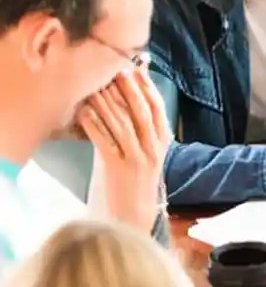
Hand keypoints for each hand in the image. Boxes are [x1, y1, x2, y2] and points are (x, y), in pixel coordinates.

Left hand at [80, 68, 170, 230]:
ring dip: (107, 103)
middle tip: (117, 71)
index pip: (158, 111)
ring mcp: (136, 159)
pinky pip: (104, 141)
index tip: (137, 71)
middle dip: (129, 91)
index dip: (148, 89)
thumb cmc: (133, 181)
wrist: (131, 215)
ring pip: (122, 124)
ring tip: (95, 87)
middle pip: (142, 114)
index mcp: (162, 144)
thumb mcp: (143, 154)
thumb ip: (138, 130)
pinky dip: (93, 125)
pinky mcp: (117, 168)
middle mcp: (152, 150)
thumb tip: (124, 100)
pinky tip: (83, 112)